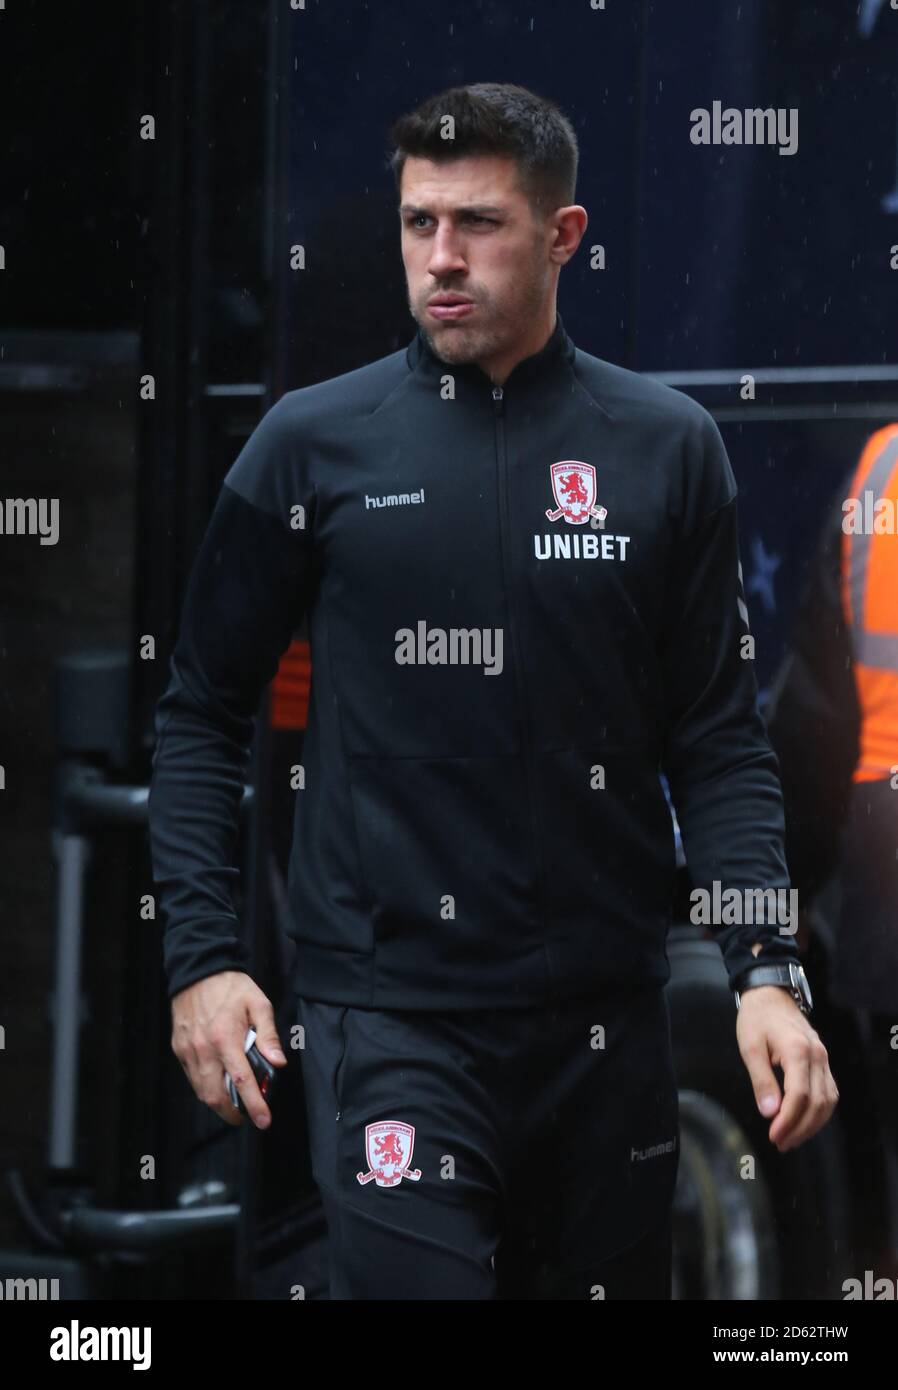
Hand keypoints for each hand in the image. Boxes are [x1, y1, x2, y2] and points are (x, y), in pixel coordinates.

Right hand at [170, 970, 287, 1128]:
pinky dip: (205, 1088)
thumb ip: (268, 1035)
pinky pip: (192, 1078)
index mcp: (226, 1038)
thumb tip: (278, 1062)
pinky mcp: (179, 1049)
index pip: (242, 1081)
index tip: (264, 1121)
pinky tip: (218, 1084)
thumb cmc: (230, 987)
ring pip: (201, 1091)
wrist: (198, 971)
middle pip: (216, 1095)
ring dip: (218, 1103)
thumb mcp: (258, 1004)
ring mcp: (188, 1051)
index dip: (254, 1105)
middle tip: (248, 1115)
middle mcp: (204, 1049)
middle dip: (233, 1113)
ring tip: (235, 1104)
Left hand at [735, 986, 838, 1152]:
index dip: (788, 1121)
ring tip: (791, 1138)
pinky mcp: (823, 1061)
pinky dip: (820, 1112)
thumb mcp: (750, 1047)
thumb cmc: (757, 1019)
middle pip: (817, 1103)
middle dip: (800, 1128)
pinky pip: (829, 1092)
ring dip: (812, 1125)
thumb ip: (761, 1080)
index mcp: (798, 1051)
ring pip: (828, 1101)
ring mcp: (823, 1058)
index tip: (773, 1136)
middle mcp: (817, 1056)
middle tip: (780, 1143)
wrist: (771, 994)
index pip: (799, 1096)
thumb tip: (769, 1112)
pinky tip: (804, 1122)